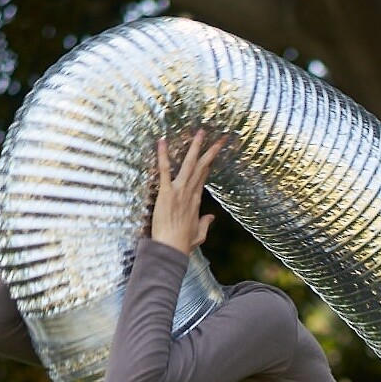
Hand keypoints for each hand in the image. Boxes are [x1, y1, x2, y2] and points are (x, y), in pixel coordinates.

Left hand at [150, 131, 225, 253]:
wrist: (171, 249)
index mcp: (196, 201)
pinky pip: (164, 170)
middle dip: (210, 151)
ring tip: (200, 132)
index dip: (208, 163)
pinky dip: (163, 156)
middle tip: (218, 138)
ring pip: (189, 164)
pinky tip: (162, 142)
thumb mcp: (199, 235)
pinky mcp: (166, 193)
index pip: (202, 177)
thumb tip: (211, 217)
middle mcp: (189, 193)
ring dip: (195, 147)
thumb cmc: (183, 244)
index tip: (213, 151)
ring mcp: (179, 191)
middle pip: (202, 167)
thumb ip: (205, 224)